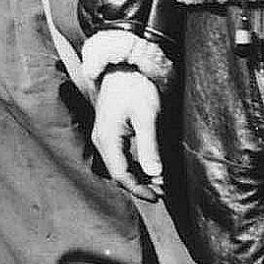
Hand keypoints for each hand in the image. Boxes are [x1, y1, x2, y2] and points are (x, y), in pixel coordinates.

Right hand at [92, 71, 165, 199]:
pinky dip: (133, 165)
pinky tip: (148, 166)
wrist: (123, 67)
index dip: (138, 189)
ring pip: (118, 165)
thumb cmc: (135, 87)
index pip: (120, 174)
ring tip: (159, 181)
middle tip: (162, 190)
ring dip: (137, 176)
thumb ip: (149, 145)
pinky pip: (119, 156)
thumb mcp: (146, 116)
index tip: (157, 196)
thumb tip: (155, 174)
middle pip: (118, 172)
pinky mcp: (109, 132)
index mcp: (107, 138)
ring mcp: (103, 136)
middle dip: (139, 184)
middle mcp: (101, 140)